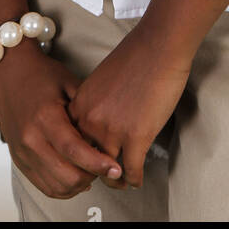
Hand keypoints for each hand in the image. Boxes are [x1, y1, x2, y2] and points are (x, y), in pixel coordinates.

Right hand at [0, 35, 122, 198]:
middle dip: (91, 176)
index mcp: (45, 117)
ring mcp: (23, 153)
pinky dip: (63, 188)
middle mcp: (31, 139)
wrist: (9, 74)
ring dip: (78, 185)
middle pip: (66, 175)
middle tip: (106, 167)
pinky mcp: (19, 161)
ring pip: (56, 187)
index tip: (115, 169)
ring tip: (92, 171)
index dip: (97, 163)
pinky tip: (76, 177)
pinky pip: (44, 186)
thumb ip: (86, 107)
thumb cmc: (42, 75)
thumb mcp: (68, 82)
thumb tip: (109, 131)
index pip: (73, 150)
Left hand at [68, 25, 191, 188]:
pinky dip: (135, 179)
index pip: (70, 140)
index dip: (78, 154)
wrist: (159, 45)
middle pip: (85, 159)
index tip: (87, 160)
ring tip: (121, 182)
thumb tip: (100, 117)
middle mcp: (90, 120)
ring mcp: (112, 130)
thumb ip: (95, 101)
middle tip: (101, 176)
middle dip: (93, 172)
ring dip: (115, 180)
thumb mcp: (102, 78)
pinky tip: (137, 180)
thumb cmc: (136, 54)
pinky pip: (131, 170)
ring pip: (108, 171)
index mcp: (81, 103)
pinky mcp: (136, 136)